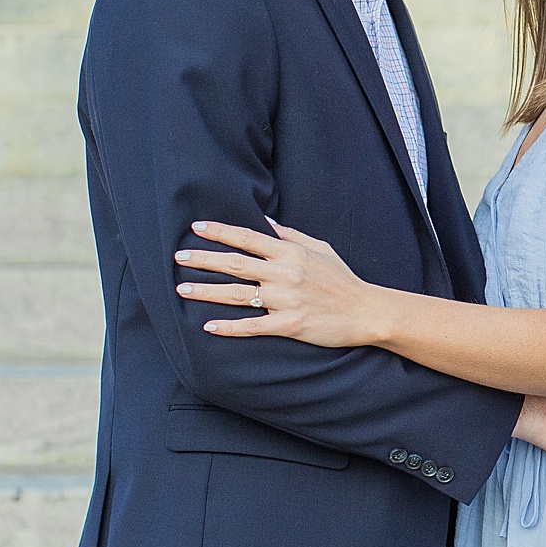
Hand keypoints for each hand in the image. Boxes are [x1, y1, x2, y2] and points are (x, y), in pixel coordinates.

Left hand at [175, 218, 380, 347]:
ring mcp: (286, 300)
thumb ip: (289, 235)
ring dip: (207, 291)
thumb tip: (263, 220)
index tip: (196, 228)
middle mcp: (285, 274)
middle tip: (179, 256)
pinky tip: (208, 326)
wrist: (366, 312)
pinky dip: (229, 327)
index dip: (220, 232)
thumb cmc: (342, 279)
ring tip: (182, 289)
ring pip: (237, 294)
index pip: (248, 238)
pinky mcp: (289, 325)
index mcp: (291, 253)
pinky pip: (252, 326)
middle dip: (204, 259)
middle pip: (236, 263)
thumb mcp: (320, 249)